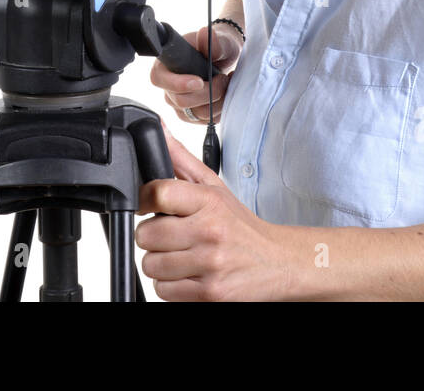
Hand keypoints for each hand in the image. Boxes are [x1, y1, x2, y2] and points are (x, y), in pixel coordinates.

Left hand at [136, 124, 292, 300]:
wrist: (279, 263)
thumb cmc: (241, 227)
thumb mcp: (215, 188)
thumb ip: (181, 159)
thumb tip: (158, 129)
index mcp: (209, 202)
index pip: (158, 193)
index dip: (144, 200)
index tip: (149, 205)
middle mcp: (210, 232)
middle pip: (146, 234)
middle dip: (152, 237)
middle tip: (170, 236)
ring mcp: (209, 265)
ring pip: (151, 265)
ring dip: (161, 264)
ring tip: (181, 257)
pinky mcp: (209, 294)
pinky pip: (163, 291)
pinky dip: (171, 287)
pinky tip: (188, 276)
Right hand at [150, 24, 240, 123]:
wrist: (225, 59)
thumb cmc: (217, 47)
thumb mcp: (219, 41)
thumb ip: (213, 40)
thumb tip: (205, 34)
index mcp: (165, 65)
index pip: (159, 79)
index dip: (178, 84)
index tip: (199, 81)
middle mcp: (168, 87)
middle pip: (181, 101)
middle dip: (208, 92)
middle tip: (222, 78)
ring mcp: (179, 104)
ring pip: (197, 113)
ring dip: (218, 101)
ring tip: (226, 83)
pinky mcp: (193, 115)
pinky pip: (207, 120)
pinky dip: (221, 109)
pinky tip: (226, 94)